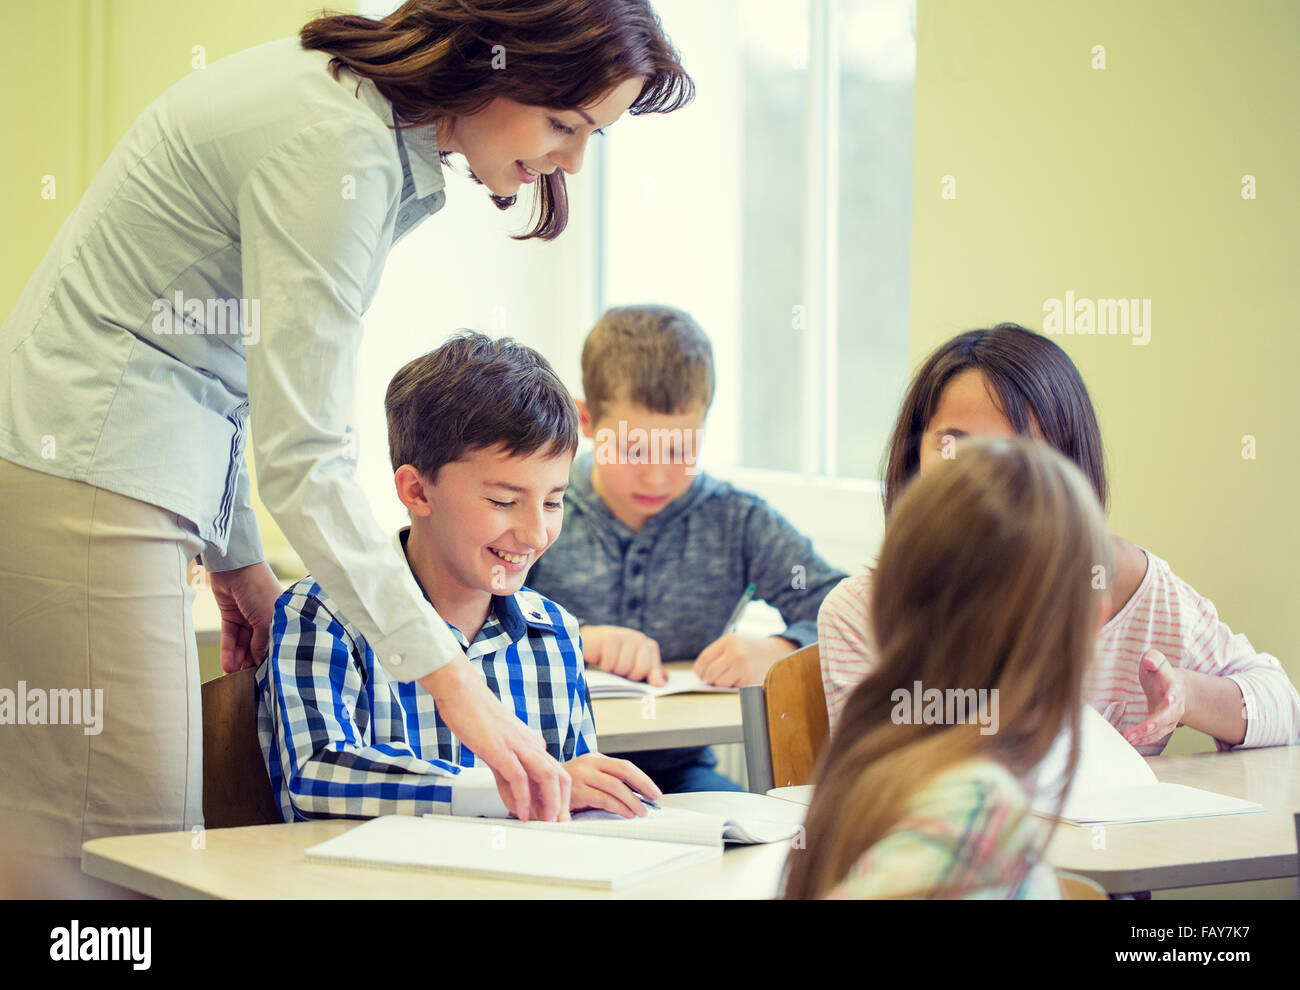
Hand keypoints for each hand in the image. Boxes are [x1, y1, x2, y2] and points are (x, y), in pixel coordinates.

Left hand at [207, 561, 282, 672]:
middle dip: (250, 661)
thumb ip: (262, 642)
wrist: (236, 567)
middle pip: (256, 644)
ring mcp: (246, 615)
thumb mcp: (266, 619)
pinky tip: (227, 665)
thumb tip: (258, 661)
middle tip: (245, 680)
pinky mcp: (230, 613)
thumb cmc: (259, 589)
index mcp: (280, 615)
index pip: (274, 641)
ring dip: (237, 658)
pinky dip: (227, 650)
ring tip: (232, 676)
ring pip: (242, 642)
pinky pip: (229, 636)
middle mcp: (264, 616)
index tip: (264, 675)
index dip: (268, 657)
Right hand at [419, 659, 571, 821]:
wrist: (461, 691)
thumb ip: (507, 774)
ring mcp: (518, 745)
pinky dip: (522, 799)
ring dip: (549, 804)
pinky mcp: (501, 748)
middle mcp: (531, 744)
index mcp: (532, 743)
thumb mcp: (497, 748)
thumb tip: (514, 798)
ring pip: (547, 778)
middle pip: (561, 777)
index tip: (555, 816)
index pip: (555, 774)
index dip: (559, 797)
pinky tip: (520, 812)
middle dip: (562, 804)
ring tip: (544, 823)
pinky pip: (518, 778)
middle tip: (557, 825)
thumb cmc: (475, 716)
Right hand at [566, 754, 661, 817]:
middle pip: (624, 770)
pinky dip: (619, 807)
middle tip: (654, 798)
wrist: (538, 791)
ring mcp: (582, 775)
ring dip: (632, 801)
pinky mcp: (576, 790)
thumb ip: (607, 782)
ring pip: (616, 786)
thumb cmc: (567, 790)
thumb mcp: (588, 779)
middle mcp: (589, 763)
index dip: (643, 779)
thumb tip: (636, 798)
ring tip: (641, 812)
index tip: (654, 792)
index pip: (625, 766)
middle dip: (643, 785)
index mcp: (595, 758)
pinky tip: (626, 813)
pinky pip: (603, 798)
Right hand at [580, 625, 666, 686]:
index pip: (654, 669)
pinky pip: (610, 663)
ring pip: (624, 667)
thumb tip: (663, 682)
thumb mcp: (635, 665)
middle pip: (641, 669)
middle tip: (621, 672)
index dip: (651, 679)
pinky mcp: (610, 637)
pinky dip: (604, 667)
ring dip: (614, 672)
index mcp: (649, 647)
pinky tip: (603, 660)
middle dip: (628, 676)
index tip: (653, 686)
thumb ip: (650, 673)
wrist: (592, 641)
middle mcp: (640, 639)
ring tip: (612, 665)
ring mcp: (625, 636)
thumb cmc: (616, 656)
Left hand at [694, 634, 798, 687]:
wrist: (778, 652)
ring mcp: (743, 667)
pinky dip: (734, 686)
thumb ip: (718, 654)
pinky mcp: (750, 680)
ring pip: (720, 683)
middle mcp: (735, 653)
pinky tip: (741, 679)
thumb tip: (701, 674)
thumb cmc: (752, 649)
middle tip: (712, 680)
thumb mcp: (735, 643)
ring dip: (722, 683)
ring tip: (730, 677)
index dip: (699, 670)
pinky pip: (732, 688)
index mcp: (728, 641)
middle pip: (710, 673)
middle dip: (709, 679)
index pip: (704, 659)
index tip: (700, 675)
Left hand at [1123, 649, 1185, 747]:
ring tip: (1129, 737)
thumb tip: (1149, 663)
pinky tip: (1133, 741)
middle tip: (1143, 728)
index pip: (1174, 693)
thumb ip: (1152, 659)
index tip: (1168, 701)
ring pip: (1161, 729)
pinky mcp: (1164, 725)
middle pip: (1168, 716)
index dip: (1172, 697)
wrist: (1170, 685)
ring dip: (1146, 735)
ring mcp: (1171, 717)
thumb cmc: (1159, 671)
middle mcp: (1176, 705)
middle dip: (1156, 722)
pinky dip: (1145, 739)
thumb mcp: (1155, 659)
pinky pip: (1156, 735)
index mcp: (1174, 687)